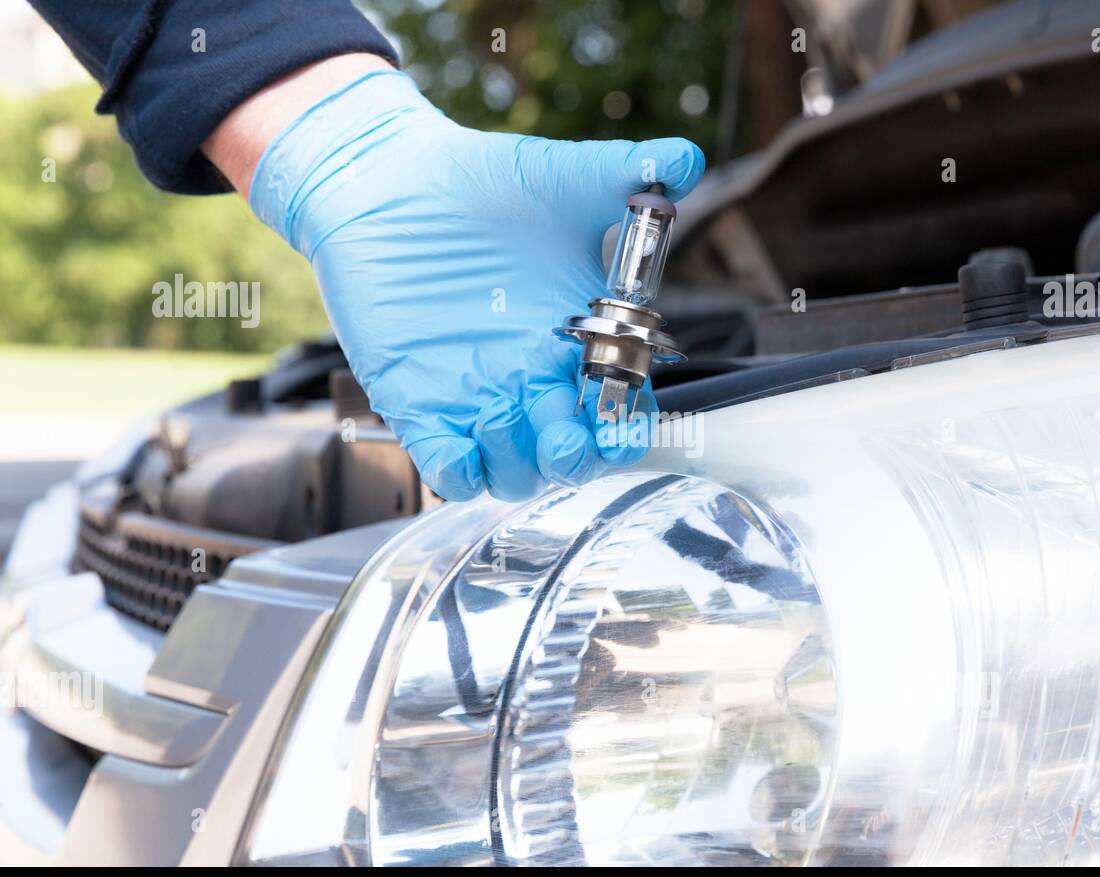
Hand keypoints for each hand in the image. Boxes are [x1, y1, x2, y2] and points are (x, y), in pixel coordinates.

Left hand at [215, 63, 703, 500]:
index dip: (626, 428)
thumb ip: (624, 173)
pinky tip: (461, 453)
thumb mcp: (559, 177)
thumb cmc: (481, 182)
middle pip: (570, 454)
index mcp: (579, 341)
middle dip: (575, 458)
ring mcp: (478, 397)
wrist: (390, 180)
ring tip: (504, 413)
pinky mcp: (420, 403)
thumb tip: (686, 156)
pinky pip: (445, 465)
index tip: (623, 427)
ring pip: (513, 470)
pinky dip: (457, 473)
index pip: (618, 407)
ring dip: (518, 461)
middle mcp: (534, 379)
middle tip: (566, 437)